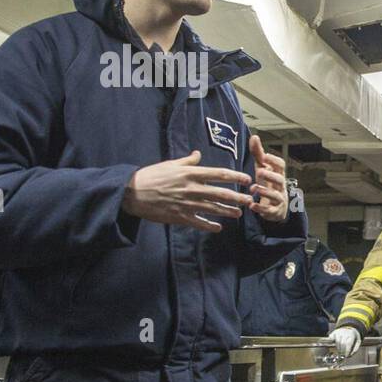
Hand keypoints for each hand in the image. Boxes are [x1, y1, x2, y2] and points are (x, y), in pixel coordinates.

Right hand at [123, 150, 251, 232]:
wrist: (131, 193)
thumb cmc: (151, 176)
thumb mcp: (170, 165)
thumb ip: (187, 162)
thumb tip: (198, 154)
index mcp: (190, 174)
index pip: (219, 174)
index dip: (236, 177)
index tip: (247, 180)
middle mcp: (192, 189)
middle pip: (221, 193)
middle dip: (238, 198)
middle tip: (250, 200)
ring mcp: (187, 204)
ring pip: (213, 209)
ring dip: (228, 212)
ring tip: (239, 214)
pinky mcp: (180, 217)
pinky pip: (199, 223)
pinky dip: (210, 226)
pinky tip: (218, 228)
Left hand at [249, 134, 288, 222]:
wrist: (276, 207)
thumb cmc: (268, 184)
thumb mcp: (262, 168)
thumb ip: (258, 154)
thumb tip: (254, 137)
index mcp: (278, 174)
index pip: (281, 165)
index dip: (274, 161)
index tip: (265, 156)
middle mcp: (280, 186)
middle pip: (280, 179)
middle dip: (270, 175)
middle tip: (259, 171)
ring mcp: (279, 199)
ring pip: (276, 195)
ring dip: (265, 192)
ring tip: (253, 189)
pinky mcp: (275, 211)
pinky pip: (270, 210)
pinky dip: (261, 208)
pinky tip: (252, 205)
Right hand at [329, 325, 360, 356]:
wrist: (349, 328)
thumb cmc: (353, 337)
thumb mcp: (358, 341)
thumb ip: (356, 348)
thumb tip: (351, 354)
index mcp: (351, 334)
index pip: (348, 343)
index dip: (347, 350)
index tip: (346, 356)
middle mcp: (345, 332)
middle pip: (342, 343)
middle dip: (342, 351)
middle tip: (342, 355)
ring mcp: (339, 332)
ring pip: (337, 341)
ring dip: (338, 348)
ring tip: (340, 352)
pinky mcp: (334, 332)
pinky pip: (331, 338)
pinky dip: (331, 343)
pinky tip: (334, 346)